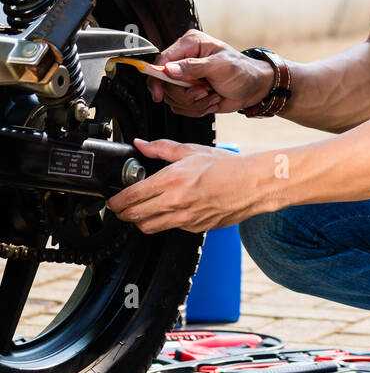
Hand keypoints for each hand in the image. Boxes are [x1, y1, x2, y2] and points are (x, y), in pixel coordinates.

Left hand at [106, 137, 268, 232]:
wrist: (253, 184)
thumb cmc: (227, 167)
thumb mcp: (191, 150)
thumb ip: (161, 148)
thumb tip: (141, 144)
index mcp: (171, 180)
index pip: (132, 196)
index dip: (116, 201)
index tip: (112, 201)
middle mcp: (175, 202)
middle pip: (135, 216)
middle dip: (122, 214)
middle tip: (120, 208)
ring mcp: (185, 218)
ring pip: (149, 228)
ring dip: (139, 222)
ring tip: (139, 213)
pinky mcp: (195, 228)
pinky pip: (171, 228)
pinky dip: (164, 222)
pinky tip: (168, 211)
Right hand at [144, 29, 274, 116]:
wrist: (254, 88)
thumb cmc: (242, 71)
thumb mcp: (220, 66)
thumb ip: (193, 67)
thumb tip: (169, 69)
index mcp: (190, 45)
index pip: (162, 60)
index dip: (157, 77)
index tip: (158, 92)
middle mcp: (185, 60)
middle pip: (165, 84)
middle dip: (186, 94)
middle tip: (205, 90)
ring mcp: (186, 78)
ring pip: (173, 99)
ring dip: (195, 103)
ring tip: (212, 94)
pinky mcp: (189, 93)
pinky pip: (182, 108)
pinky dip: (198, 109)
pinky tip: (211, 100)